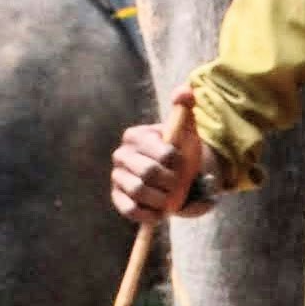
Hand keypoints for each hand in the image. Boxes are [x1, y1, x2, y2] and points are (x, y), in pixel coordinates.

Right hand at [108, 90, 207, 220]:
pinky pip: (129, 210)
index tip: (185, 166)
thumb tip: (184, 91)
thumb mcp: (187, 130)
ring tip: (172, 198)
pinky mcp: (118, 199)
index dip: (179, 164)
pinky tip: (160, 212)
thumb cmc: (181, 151)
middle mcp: (121, 155)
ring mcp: (117, 177)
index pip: (163, 153)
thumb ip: (186, 108)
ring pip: (138, 192)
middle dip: (171, 182)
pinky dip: (148, 214)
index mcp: (136, 136)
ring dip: (161, 199)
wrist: (175, 176)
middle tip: (180, 185)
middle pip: (149, 173)